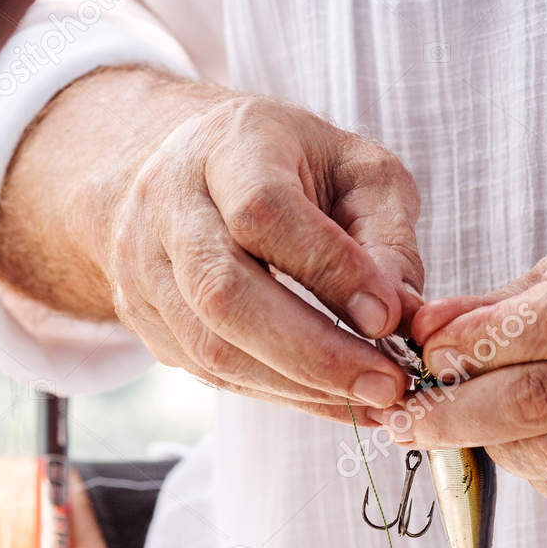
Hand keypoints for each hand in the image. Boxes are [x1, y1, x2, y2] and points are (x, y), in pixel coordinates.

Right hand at [0, 66, 419, 417]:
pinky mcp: (146, 320)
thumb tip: (400, 316)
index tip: (389, 317)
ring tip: (370, 400)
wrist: (192, 170)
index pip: (264, 212)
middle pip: (225, 293)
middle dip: (314, 353)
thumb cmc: (293, 167)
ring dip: (300, 386)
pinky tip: (333, 399)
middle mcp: (170, 203)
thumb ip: (387, 237)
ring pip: (212, 347)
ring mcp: (146, 266)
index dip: (328, 270)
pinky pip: (211, 372)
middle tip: (387, 384)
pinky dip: (281, 395)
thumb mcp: (359, 171)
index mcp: (230, 147)